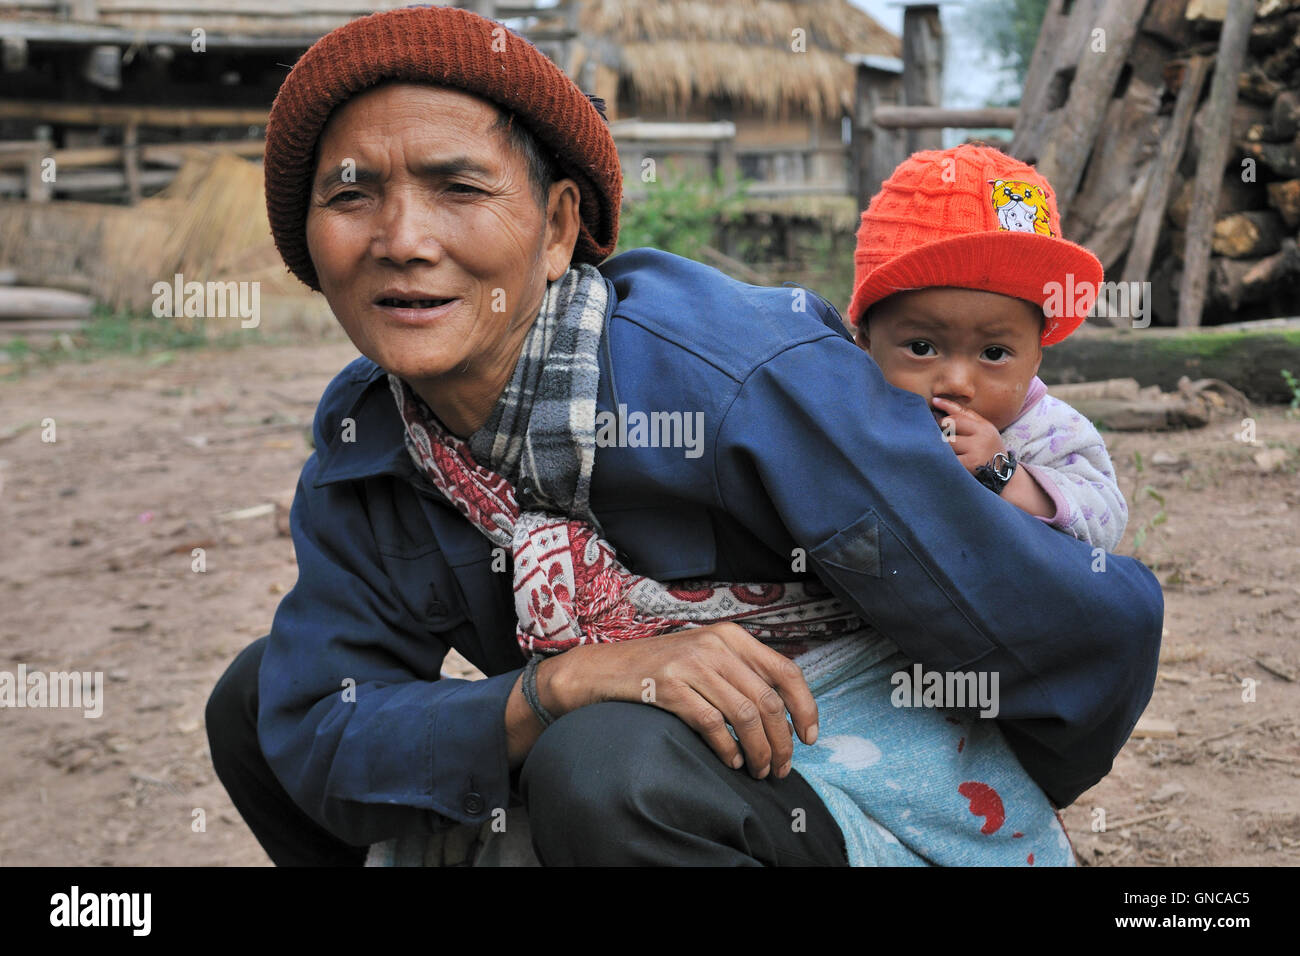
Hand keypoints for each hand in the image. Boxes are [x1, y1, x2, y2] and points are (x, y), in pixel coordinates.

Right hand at [547, 623, 818, 780]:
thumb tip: (784, 712)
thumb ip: (741, 672)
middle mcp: (715, 646)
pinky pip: (712, 724)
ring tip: (758, 770)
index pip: (786, 671)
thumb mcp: (704, 656)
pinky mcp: (669, 687)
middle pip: (769, 700)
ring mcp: (691, 664)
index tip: (809, 737)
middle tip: (782, 767)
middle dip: (782, 741)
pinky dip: (727, 748)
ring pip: (745, 715)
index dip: (805, 707)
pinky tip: (730, 761)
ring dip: (758, 750)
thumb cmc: (659, 668)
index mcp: (730, 636)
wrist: (603, 669)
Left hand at [932, 397, 1005, 475]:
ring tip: (937, 448)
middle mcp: (981, 439)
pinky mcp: (969, 467)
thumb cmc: (986, 446)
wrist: (1002, 473)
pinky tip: (940, 460)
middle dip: (938, 431)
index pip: (956, 417)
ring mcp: (975, 453)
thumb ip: (961, 414)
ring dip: (939, 445)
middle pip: (949, 429)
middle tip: (933, 436)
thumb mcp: (981, 427)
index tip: (931, 415)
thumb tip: (935, 400)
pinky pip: (948, 459)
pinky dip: (942, 458)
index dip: (941, 418)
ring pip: (946, 444)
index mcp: (983, 427)